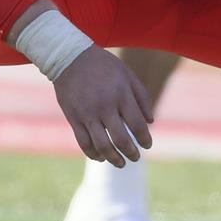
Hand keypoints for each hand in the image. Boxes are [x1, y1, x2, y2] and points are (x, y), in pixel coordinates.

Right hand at [53, 46, 153, 165]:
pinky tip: (101, 157)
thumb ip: (142, 97)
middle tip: (136, 157)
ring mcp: (87, 114)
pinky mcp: (73, 118)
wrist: (70, 57)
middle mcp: (105, 106)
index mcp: (121, 94)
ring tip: (121, 163)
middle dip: (131, 152)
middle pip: (121, 139)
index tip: (147, 145)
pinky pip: (84, 143)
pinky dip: (93, 154)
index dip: (145, 139)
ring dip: (113, 159)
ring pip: (102, 146)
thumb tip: (151, 122)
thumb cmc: (103, 65)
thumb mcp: (127, 74)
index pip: (137, 125)